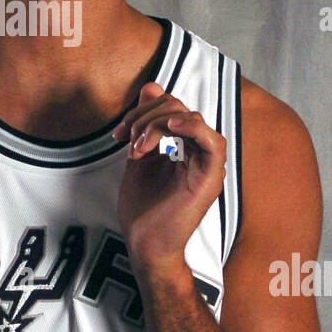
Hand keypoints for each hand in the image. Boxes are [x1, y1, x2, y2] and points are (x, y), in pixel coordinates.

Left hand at [114, 83, 226, 272]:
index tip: (118, 134)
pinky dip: (191, 127)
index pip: (171, 108)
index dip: (142, 111)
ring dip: (158, 124)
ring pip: (191, 118)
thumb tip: (150, 86)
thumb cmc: (143, 208)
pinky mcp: (210, 177)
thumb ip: (145, 124)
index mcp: (184, 148)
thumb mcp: (139, 155)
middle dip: (145, 116)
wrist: (145, 245)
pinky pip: (213, 141)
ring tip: (139, 147)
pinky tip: (169, 130)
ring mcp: (207, 165)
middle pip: (178, 108)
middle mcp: (198, 153)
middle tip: (126, 139)